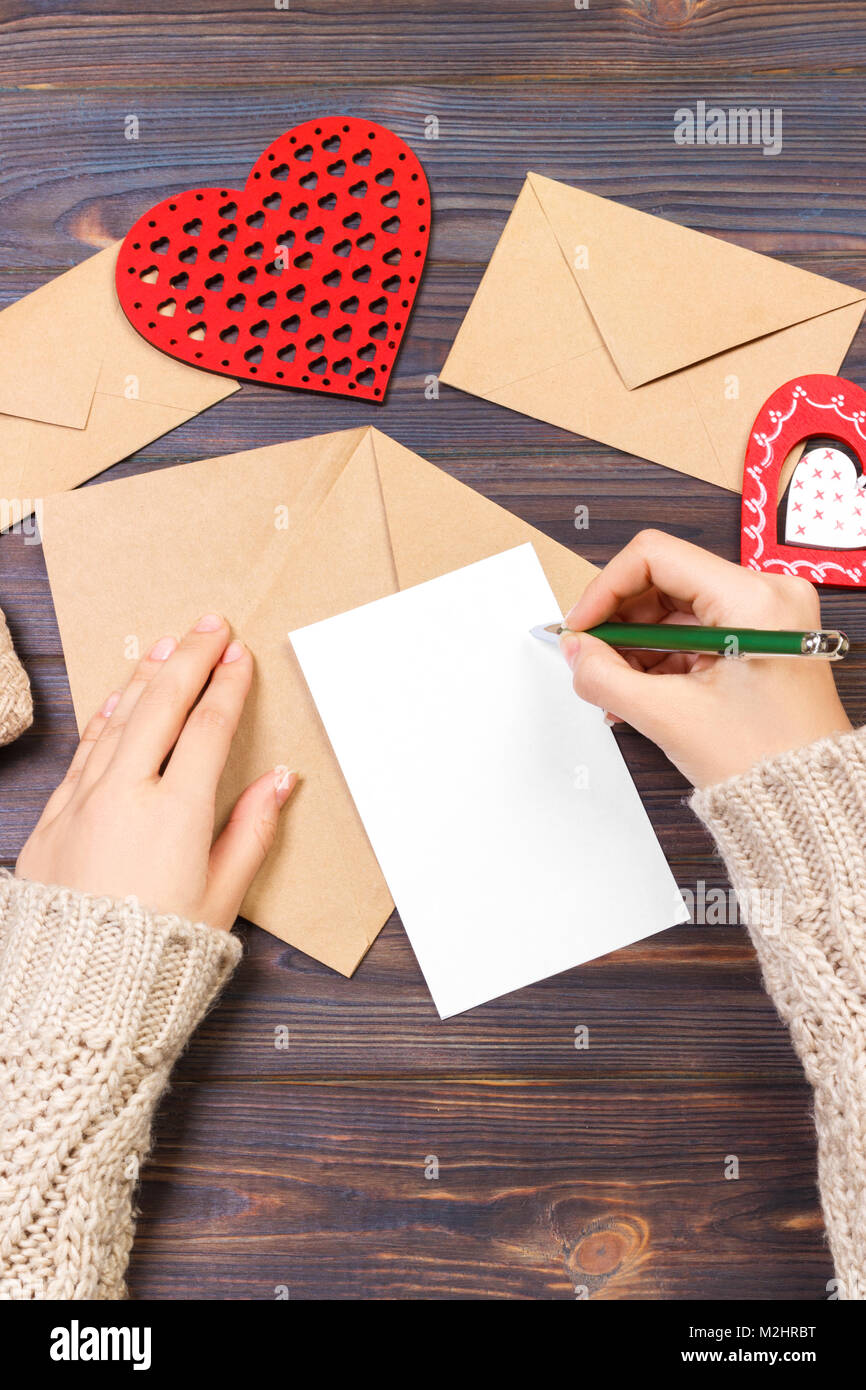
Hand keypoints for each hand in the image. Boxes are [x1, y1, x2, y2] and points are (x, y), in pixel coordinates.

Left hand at [16, 614, 296, 929]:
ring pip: (116, 720)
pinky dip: (104, 719)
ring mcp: (82, 803)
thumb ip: (252, 830)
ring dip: (144, 678)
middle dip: (189, 658)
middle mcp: (125, 794)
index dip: (227, 685)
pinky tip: (117, 700)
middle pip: (161, 705)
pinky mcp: (51, 822)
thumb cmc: (159, 956)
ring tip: (166, 647)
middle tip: (209, 625)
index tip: (240, 656)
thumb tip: (281, 780)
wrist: (77, 996)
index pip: (208, 727)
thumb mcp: (223, 897)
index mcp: (176, 812)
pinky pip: (83, 753)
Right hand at [560, 531, 850, 789]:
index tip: (582, 625)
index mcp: (753, 600)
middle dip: (621, 623)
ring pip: (676, 609)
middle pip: (665, 581)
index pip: (656, 557)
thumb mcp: (669, 716)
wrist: (809, 797)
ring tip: (616, 689)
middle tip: (591, 659)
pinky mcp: (761, 637)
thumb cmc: (767, 761)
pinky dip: (662, 658)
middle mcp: (767, 595)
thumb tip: (576, 649)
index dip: (605, 589)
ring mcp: (766, 615)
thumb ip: (606, 676)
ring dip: (637, 646)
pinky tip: (640, 692)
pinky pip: (695, 631)